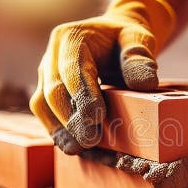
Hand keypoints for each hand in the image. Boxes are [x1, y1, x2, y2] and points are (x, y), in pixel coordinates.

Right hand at [30, 0, 175, 153]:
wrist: (115, 39)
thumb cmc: (127, 39)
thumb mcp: (138, 39)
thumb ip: (140, 58)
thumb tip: (145, 84)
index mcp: (71, 37)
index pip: (72, 69)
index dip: (82, 94)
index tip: (97, 118)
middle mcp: (52, 56)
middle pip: (52, 90)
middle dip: (70, 118)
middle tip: (90, 141)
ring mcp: (46, 75)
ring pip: (43, 106)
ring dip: (61, 130)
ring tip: (81, 149)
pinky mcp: (48, 93)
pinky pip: (47, 115)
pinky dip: (61, 133)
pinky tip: (78, 148)